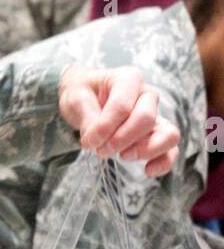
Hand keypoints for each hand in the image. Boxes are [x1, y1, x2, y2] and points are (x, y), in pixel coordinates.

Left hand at [58, 64, 179, 176]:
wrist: (87, 99)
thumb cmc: (84, 94)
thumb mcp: (76, 99)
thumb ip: (87, 118)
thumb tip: (96, 140)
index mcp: (128, 79)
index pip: (122, 105)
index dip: (105, 128)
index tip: (89, 141)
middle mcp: (147, 94)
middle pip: (146, 118)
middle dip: (121, 139)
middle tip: (102, 150)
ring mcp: (155, 114)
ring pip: (168, 134)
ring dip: (145, 150)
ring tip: (123, 156)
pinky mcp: (157, 134)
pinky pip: (171, 150)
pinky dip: (163, 162)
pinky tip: (148, 170)